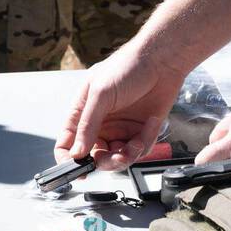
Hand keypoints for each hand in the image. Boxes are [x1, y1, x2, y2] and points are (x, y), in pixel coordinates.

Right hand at [54, 41, 186, 170]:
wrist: (163, 60)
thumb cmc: (128, 67)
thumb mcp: (101, 93)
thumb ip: (88, 124)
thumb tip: (76, 152)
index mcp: (84, 112)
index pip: (68, 142)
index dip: (68, 159)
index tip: (78, 170)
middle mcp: (101, 124)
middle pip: (94, 156)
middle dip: (104, 162)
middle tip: (114, 159)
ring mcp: (122, 128)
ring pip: (117, 158)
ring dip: (125, 156)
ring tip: (134, 145)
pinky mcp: (142, 131)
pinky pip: (140, 150)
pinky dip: (145, 142)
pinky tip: (151, 123)